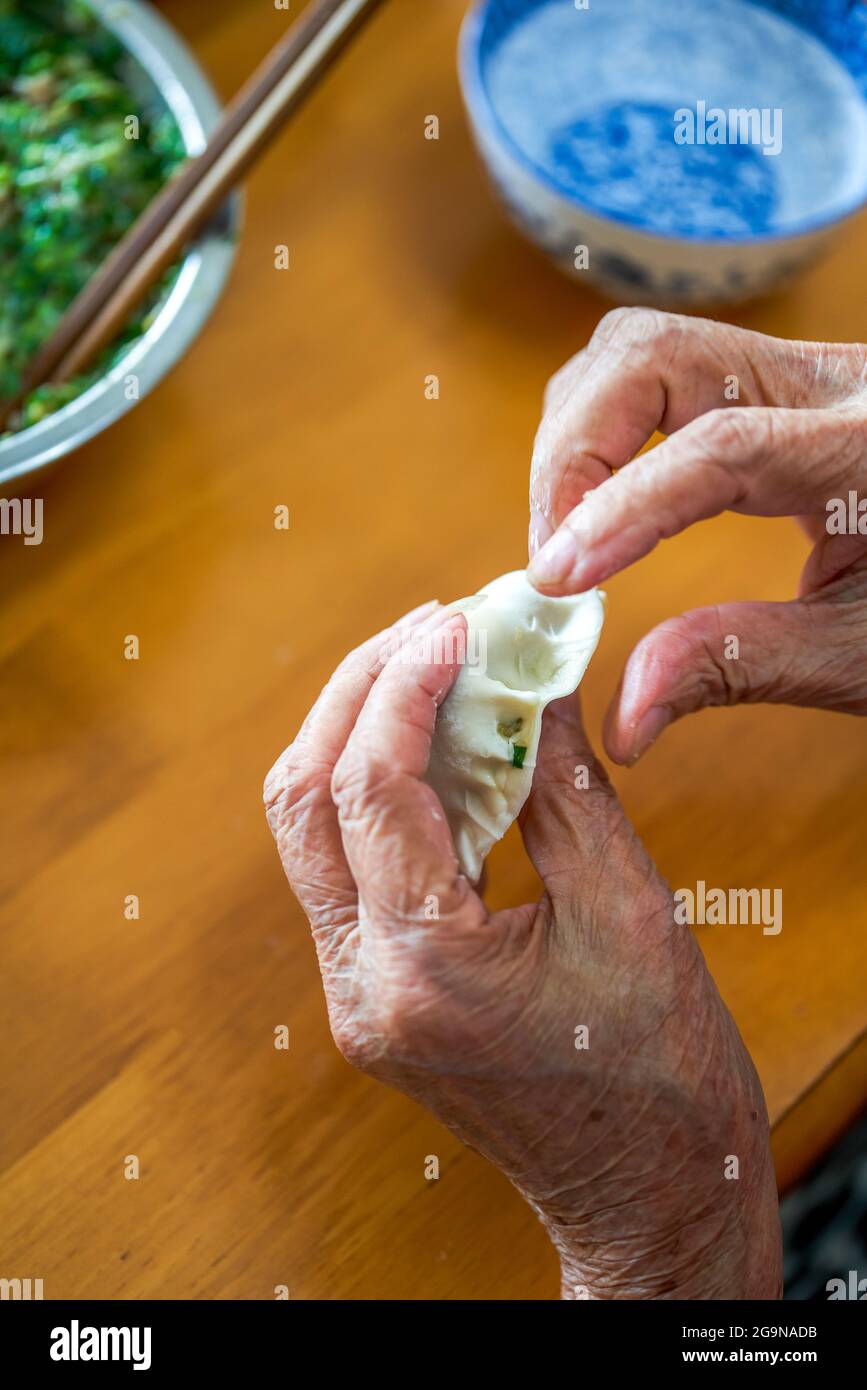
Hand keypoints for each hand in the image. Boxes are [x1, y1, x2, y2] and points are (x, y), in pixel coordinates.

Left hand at [264, 601, 781, 1298]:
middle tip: (435, 628)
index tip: (455, 621)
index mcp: (424, 972)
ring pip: (311, 830)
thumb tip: (529, 671)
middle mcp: (362, 987)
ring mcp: (355, 996)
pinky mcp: (371, 993)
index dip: (405, 683)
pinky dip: (380, 791)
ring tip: (434, 669)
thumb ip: (561, 779)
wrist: (650, 1192)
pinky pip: (346, 867)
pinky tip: (439, 747)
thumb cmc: (659, 1069)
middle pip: (306, 798)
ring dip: (360, 735)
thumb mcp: (627, 906)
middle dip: (363, 692)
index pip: (370, 788)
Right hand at [528, 309, 866, 762]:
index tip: (557, 581)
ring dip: (579, 433)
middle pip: (654, 352)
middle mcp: (831, 383)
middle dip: (574, 449)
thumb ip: (738, 664)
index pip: (720, 447)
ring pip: (643, 348)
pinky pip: (662, 374)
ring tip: (566, 537)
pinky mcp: (775, 387)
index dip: (622, 508)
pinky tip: (599, 505)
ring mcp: (800, 372)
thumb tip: (621, 717)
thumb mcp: (861, 655)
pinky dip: (604, 430)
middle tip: (550, 557)